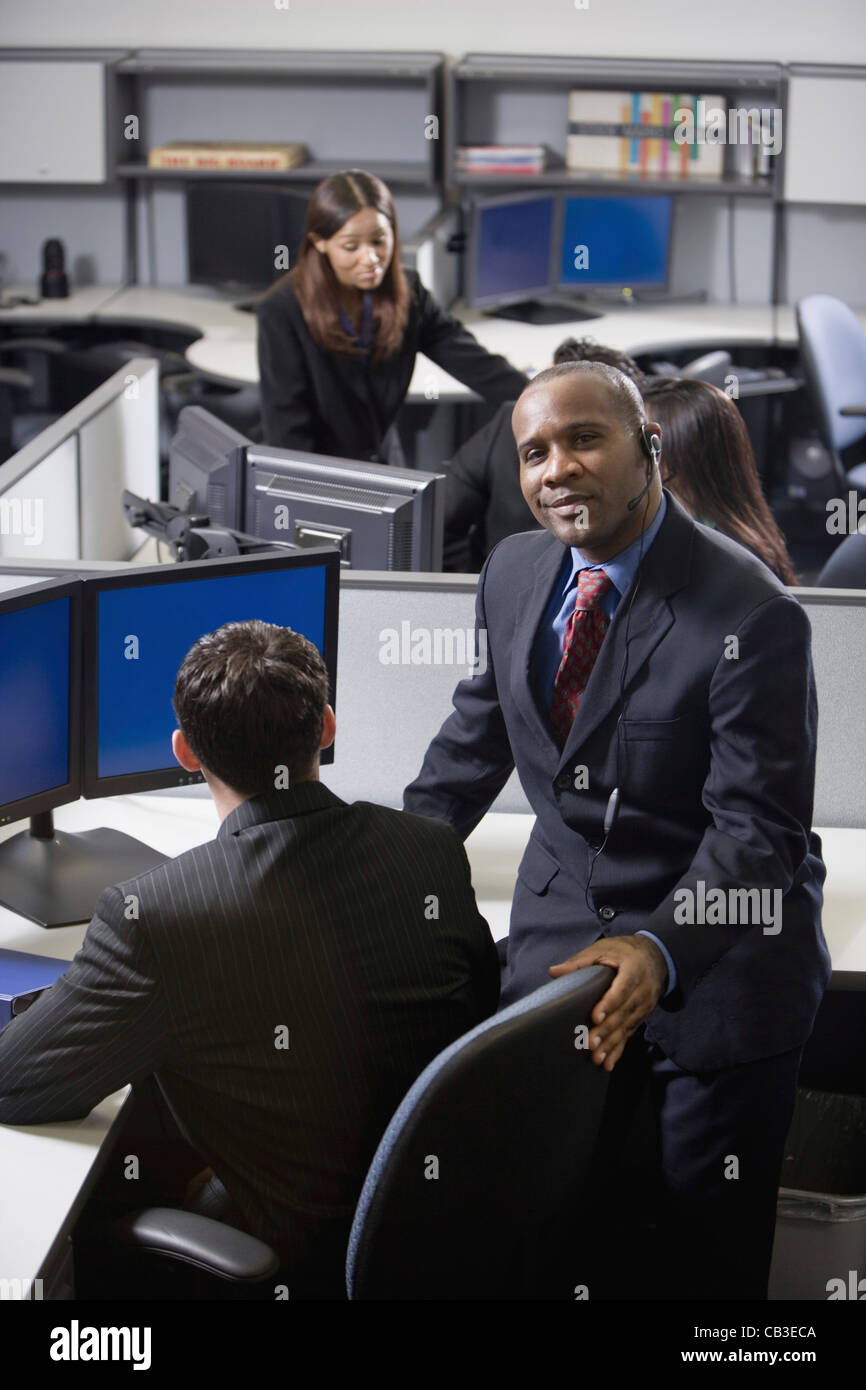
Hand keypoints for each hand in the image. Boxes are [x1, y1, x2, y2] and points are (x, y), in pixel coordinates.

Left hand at [549, 934, 667, 1071]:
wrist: (657, 956)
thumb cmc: (625, 951)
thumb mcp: (604, 948)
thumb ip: (580, 961)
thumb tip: (554, 972)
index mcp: (634, 969)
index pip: (622, 990)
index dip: (609, 1004)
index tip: (595, 1017)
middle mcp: (643, 990)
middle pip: (624, 1013)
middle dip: (607, 1030)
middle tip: (590, 1043)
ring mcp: (645, 1005)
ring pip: (628, 1027)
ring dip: (612, 1044)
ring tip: (597, 1058)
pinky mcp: (642, 1016)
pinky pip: (630, 1034)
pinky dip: (619, 1050)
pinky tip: (608, 1063)